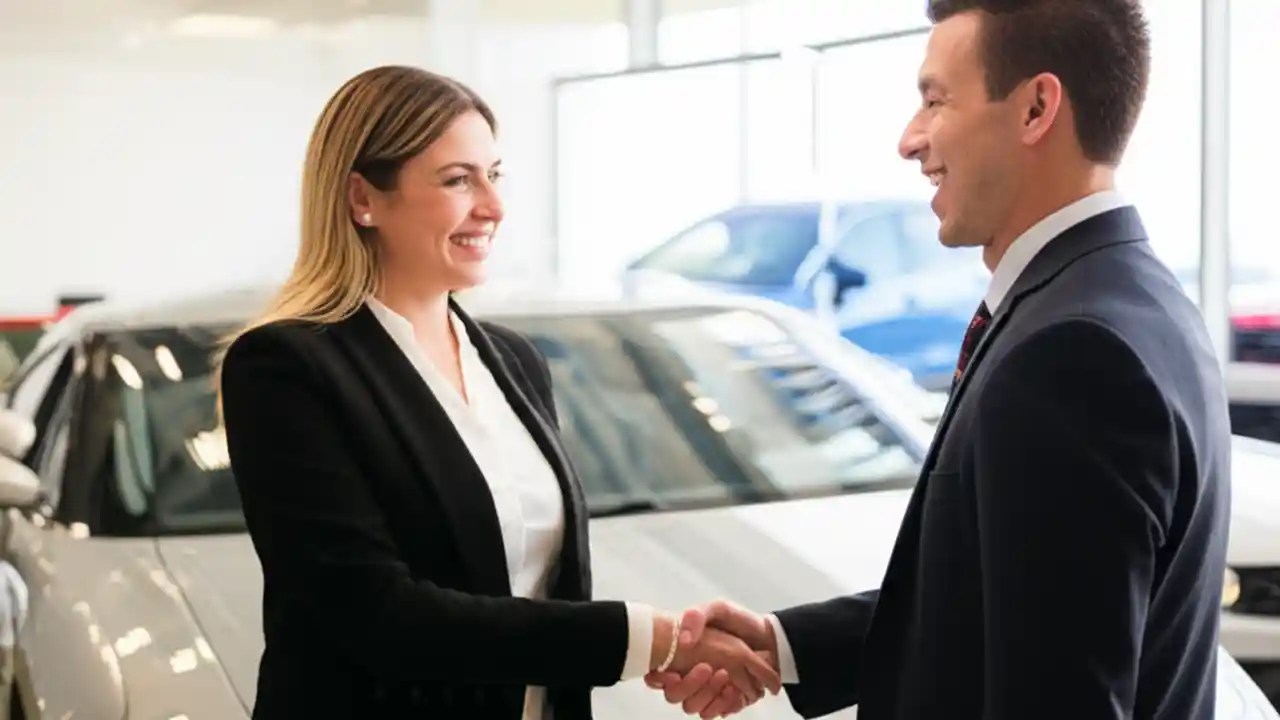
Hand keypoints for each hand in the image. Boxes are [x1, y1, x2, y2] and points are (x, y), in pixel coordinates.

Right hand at [646, 601, 780, 716]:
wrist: (770, 638)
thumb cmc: (740, 623)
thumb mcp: (718, 610)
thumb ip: (696, 617)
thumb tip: (684, 641)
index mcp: (682, 656)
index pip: (656, 675)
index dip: (658, 679)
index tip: (673, 673)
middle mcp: (690, 676)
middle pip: (675, 696)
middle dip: (691, 686)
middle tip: (709, 669)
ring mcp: (708, 690)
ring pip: (695, 708)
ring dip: (710, 697)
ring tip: (728, 683)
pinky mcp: (726, 700)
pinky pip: (719, 712)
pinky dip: (727, 704)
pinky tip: (738, 693)